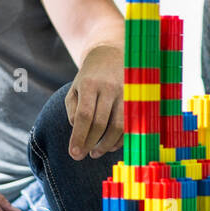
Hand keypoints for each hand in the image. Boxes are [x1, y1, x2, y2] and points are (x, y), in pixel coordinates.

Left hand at [66, 44, 122, 158]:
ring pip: (118, 126)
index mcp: (90, 84)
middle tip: (81, 156)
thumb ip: (73, 109)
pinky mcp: (136, 99)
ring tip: (94, 153)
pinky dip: (120, 139)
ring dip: (106, 145)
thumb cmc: (90, 76)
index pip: (84, 115)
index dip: (79, 136)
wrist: (113, 54)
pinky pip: (130, 124)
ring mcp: (125, 93)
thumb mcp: (75, 88)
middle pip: (100, 123)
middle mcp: (109, 88)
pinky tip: (110, 146)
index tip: (73, 153)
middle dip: (90, 143)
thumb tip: (77, 130)